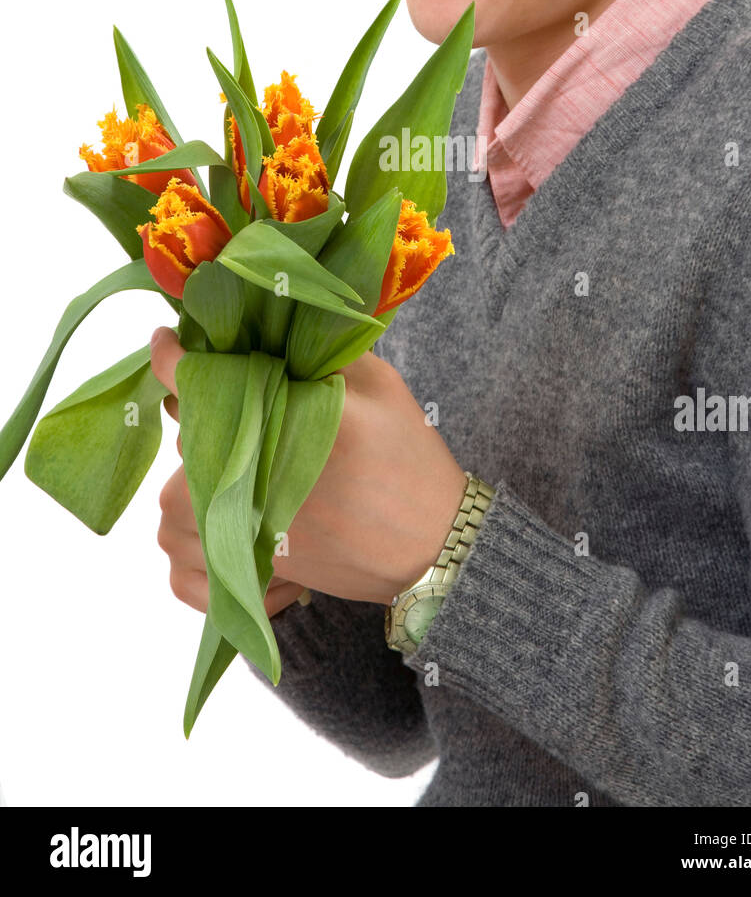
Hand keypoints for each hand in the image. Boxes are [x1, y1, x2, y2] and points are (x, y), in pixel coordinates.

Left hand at [150, 326, 468, 606]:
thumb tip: (271, 324)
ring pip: (174, 507)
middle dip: (203, 418)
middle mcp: (254, 481)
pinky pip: (185, 573)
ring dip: (191, 485)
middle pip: (188, 441)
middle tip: (235, 410)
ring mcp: (248, 534)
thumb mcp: (377, 384)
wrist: (437, 544)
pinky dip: (191, 553)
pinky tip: (222, 527)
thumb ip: (319, 351)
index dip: (172, 355)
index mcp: (285, 424)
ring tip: (228, 470)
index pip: (197, 381)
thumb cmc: (409, 460)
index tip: (165, 340)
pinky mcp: (252, 574)